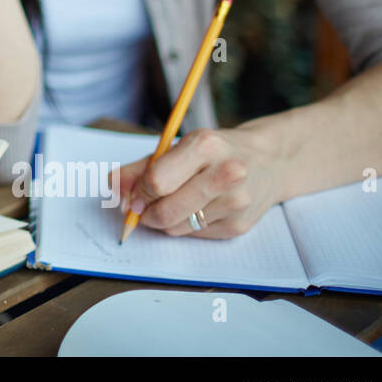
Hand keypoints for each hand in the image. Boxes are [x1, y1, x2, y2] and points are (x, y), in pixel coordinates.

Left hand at [107, 127, 285, 238]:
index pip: (157, 181)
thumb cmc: (214, 152)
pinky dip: (185, 226)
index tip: (133, 193)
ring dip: (164, 220)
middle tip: (143, 207)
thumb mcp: (177, 148)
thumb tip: (113, 189)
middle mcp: (227, 174)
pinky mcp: (240, 226)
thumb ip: (139, 168)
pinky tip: (197, 208)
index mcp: (205, 146)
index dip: (138, 192)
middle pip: (166, 210)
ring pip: (177, 227)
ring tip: (173, 202)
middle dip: (146, 213)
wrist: (268, 162)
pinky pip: (194, 235)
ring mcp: (237, 203)